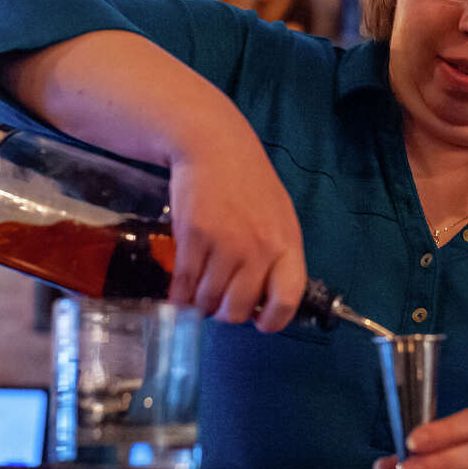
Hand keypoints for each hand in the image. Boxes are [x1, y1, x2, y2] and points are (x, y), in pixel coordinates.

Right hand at [164, 116, 307, 332]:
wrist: (213, 146)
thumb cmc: (248, 182)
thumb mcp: (278, 216)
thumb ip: (276, 254)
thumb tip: (265, 298)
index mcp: (286, 243)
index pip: (288, 299)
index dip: (273, 320)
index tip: (259, 322)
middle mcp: (259, 248)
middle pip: (239, 308)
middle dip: (227, 314)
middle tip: (220, 304)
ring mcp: (225, 243)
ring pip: (209, 299)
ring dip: (201, 303)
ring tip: (199, 293)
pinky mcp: (194, 237)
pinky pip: (185, 283)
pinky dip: (180, 295)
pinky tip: (180, 292)